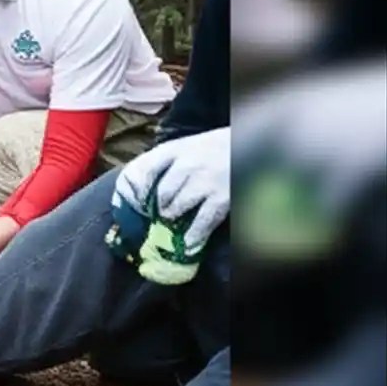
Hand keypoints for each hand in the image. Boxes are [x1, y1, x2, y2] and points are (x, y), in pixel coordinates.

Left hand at [114, 127, 229, 254]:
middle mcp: (187, 164)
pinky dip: (194, 235)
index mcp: (174, 149)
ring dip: (170, 218)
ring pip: (176, 207)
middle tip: (156, 215)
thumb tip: (135, 185)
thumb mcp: (185, 145)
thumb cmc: (212, 147)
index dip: (136, 189)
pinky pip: (202, 221)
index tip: (135, 201)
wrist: (251, 141)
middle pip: (161, 193)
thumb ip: (163, 161)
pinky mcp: (222, 197)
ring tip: (171, 222)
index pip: (144, 169)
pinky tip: (189, 244)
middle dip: (156, 208)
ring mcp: (205, 181)